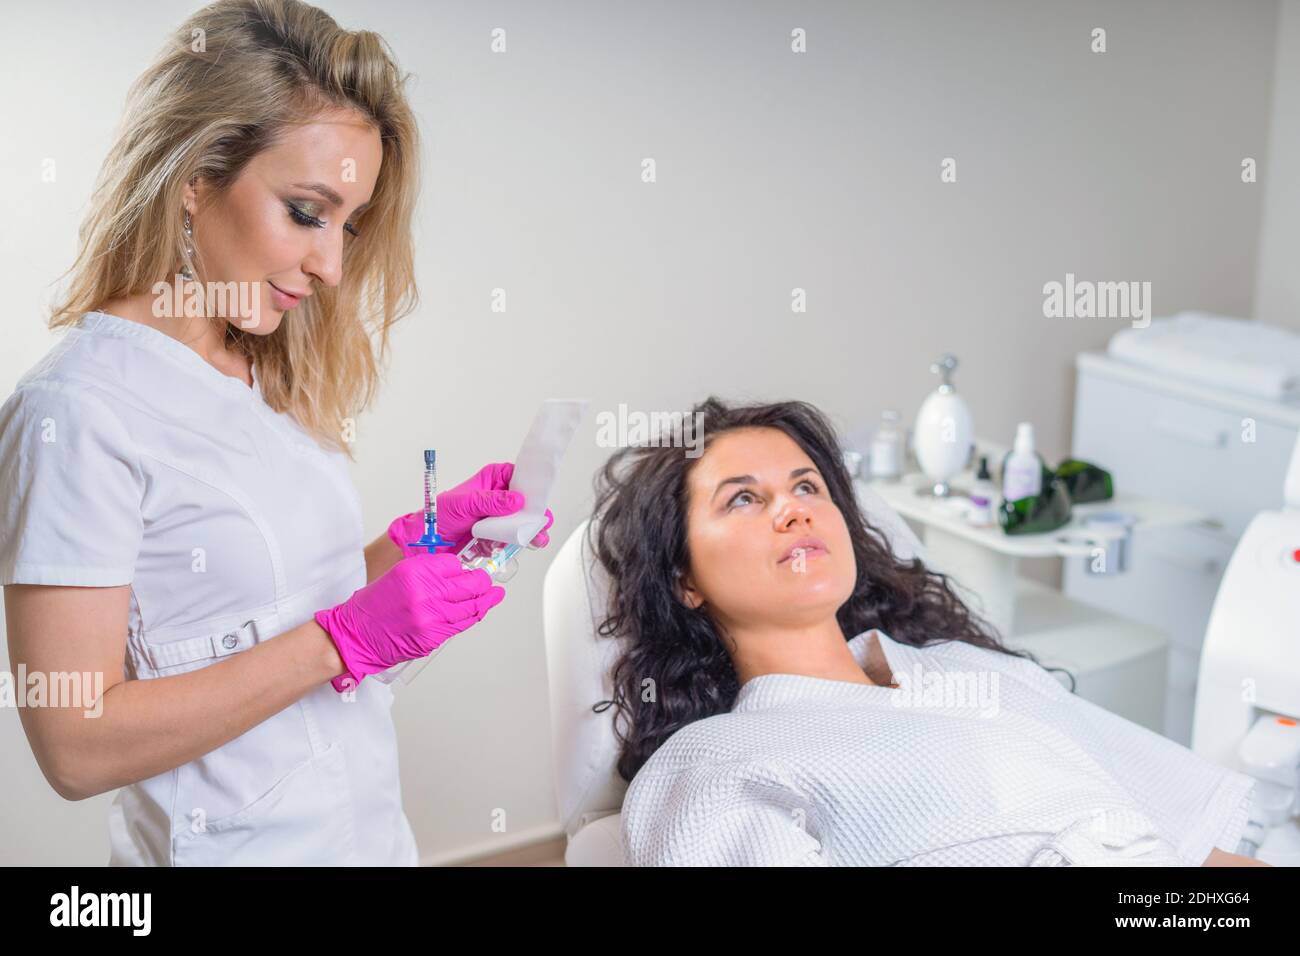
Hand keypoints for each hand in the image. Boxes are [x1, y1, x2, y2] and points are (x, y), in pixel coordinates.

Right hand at [315, 552, 503, 690]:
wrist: (355, 635)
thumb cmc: (373, 607)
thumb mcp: (398, 576)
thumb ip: (427, 573)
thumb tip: (455, 573)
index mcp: (414, 571)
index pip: (453, 563)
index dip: (460, 567)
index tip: (465, 568)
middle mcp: (425, 591)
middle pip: (469, 582)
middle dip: (482, 581)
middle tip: (486, 579)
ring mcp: (432, 615)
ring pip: (472, 604)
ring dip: (486, 598)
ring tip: (495, 594)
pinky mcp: (434, 635)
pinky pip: (463, 623)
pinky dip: (475, 614)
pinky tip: (482, 608)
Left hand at [387, 461, 554, 556]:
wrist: (428, 540)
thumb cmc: (441, 514)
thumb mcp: (465, 503)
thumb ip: (491, 501)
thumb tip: (517, 500)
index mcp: (493, 480)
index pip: (519, 475)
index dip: (532, 484)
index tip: (540, 496)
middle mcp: (499, 496)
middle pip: (527, 501)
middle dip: (535, 513)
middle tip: (542, 524)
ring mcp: (500, 517)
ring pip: (523, 521)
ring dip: (531, 530)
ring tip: (536, 539)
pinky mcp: (499, 535)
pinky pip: (514, 537)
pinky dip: (518, 543)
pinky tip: (518, 546)